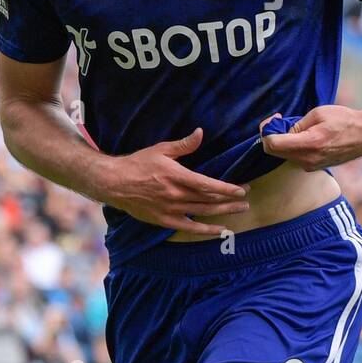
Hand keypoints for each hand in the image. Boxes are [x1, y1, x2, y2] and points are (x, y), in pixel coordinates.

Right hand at [96, 128, 249, 235]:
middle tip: (246, 198)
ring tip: (240, 210)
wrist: (115, 183)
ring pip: (203, 213)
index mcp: (177, 176)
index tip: (242, 188)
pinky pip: (190, 228)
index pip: (208, 184)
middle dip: (231, 199)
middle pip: (210, 199)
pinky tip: (220, 230)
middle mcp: (176, 195)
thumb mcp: (161, 150)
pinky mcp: (165, 221)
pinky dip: (206, 230)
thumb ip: (184, 145)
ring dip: (224, 212)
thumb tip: (200, 132)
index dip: (227, 188)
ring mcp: (171, 210)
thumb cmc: (138, 163)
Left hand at [261, 105, 361, 170]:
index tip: (274, 118)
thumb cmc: (344, 120)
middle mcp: (308, 160)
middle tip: (280, 120)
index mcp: (309, 144)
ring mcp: (311, 167)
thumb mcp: (318, 113)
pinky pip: (294, 158)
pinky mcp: (314, 168)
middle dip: (272, 135)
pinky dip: (292, 147)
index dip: (266, 130)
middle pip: (274, 152)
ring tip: (295, 127)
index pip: (272, 144)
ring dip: (282, 141)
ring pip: (283, 155)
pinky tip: (303, 136)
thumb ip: (297, 124)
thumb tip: (282, 131)